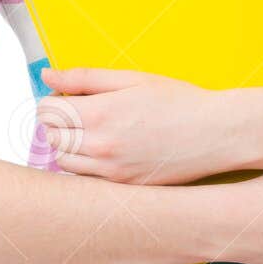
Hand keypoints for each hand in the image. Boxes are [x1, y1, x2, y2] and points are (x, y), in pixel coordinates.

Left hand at [36, 66, 230, 184]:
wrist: (216, 134)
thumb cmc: (179, 102)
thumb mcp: (132, 79)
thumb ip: (84, 77)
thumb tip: (48, 76)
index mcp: (100, 114)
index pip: (46, 111)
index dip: (51, 99)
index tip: (66, 95)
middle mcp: (100, 147)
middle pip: (49, 137)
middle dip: (56, 121)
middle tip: (78, 110)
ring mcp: (111, 172)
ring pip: (62, 161)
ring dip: (68, 144)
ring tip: (92, 130)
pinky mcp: (122, 187)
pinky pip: (85, 178)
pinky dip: (85, 164)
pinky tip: (106, 149)